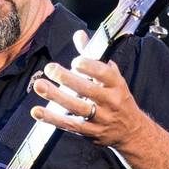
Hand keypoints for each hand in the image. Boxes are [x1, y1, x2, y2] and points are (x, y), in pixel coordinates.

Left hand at [29, 29, 149, 149]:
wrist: (131, 131)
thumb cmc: (118, 98)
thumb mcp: (112, 76)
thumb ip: (93, 56)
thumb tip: (79, 36)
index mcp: (117, 84)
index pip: (104, 73)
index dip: (89, 66)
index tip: (74, 62)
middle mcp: (110, 101)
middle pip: (88, 89)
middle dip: (67, 78)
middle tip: (50, 68)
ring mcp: (101, 118)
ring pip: (77, 107)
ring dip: (56, 97)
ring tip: (40, 85)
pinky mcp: (90, 132)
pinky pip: (70, 125)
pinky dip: (52, 119)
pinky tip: (37, 112)